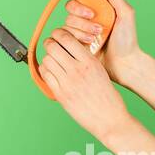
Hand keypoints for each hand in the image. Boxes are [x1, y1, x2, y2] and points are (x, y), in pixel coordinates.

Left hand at [41, 26, 131, 140]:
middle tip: (50, 45)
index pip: (67, 38)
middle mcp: (78, 70)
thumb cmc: (108, 98)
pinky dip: (45, 71)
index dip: (58, 34)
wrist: (110, 120)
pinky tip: (51, 72)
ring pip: (47, 60)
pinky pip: (46, 76)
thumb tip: (69, 51)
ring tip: (52, 60)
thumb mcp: (100, 72)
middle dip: (49, 44)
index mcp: (90, 62)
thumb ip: (85, 60)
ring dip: (47, 58)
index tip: (57, 36)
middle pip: (52, 47)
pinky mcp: (61, 95)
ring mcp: (68, 83)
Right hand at [62, 0, 141, 84]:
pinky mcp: (75, 46)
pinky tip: (89, 46)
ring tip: (96, 39)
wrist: (124, 64)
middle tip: (98, 29)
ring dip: (81, 32)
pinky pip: (64, 38)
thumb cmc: (127, 41)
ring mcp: (79, 33)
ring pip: (67, 25)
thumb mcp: (126, 14)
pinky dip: (76, 41)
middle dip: (82, 20)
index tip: (91, 13)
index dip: (81, 5)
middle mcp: (86, 19)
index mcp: (96, 9)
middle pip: (70, 11)